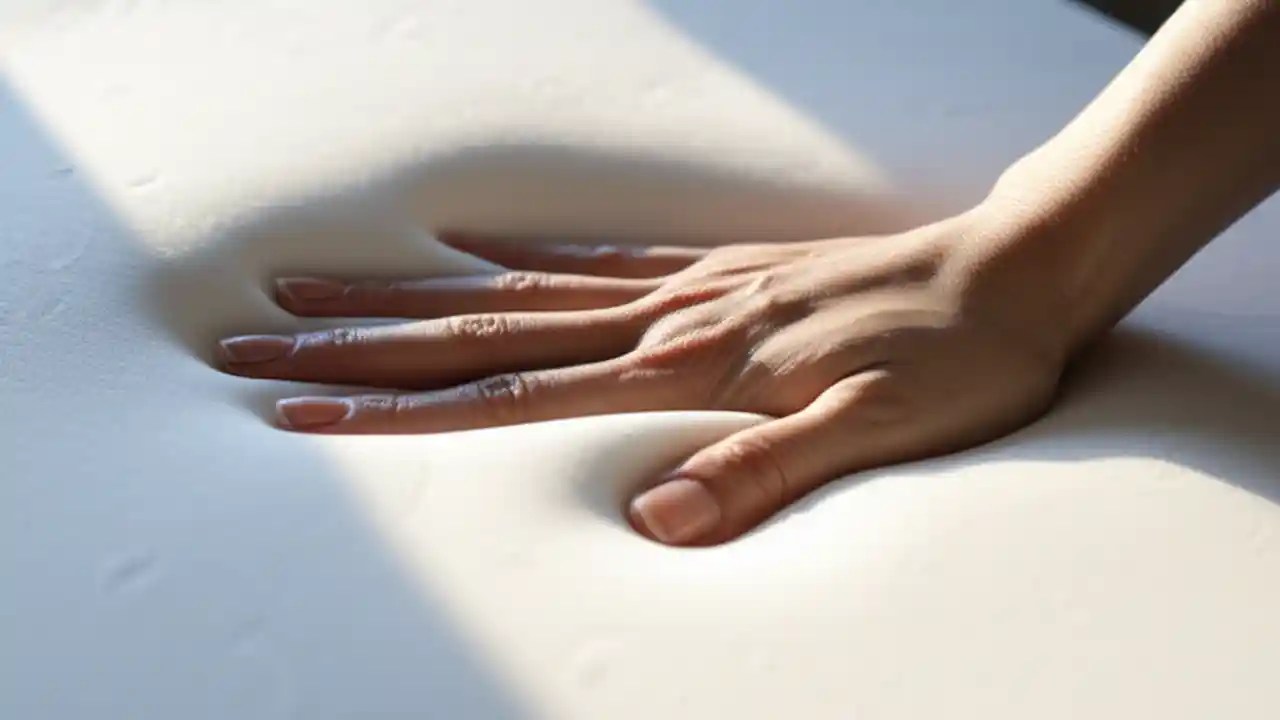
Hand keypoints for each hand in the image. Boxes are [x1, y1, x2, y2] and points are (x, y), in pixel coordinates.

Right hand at [218, 210, 1069, 545]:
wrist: (1015, 273)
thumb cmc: (952, 364)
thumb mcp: (873, 438)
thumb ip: (761, 479)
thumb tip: (651, 515)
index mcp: (687, 370)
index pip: (511, 396)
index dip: (401, 408)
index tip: (303, 405)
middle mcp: (665, 320)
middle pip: (482, 333)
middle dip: (360, 342)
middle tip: (253, 336)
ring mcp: (684, 287)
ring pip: (518, 288)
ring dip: (411, 295)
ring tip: (320, 282)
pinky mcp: (715, 270)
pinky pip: (595, 257)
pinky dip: (518, 252)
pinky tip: (468, 244)